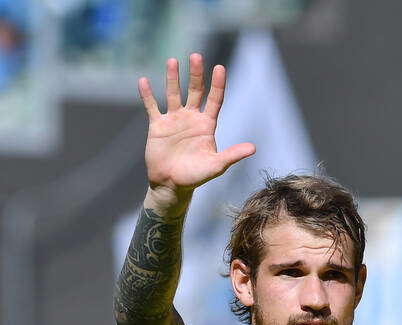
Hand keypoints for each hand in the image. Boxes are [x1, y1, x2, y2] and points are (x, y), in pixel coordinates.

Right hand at [138, 53, 255, 211]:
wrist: (171, 186)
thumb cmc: (195, 177)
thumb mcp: (216, 166)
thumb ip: (232, 155)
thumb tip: (253, 148)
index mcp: (206, 125)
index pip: (215, 100)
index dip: (218, 84)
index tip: (220, 68)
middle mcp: (191, 118)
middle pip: (195, 91)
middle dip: (196, 74)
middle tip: (197, 56)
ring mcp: (174, 120)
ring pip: (173, 93)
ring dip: (172, 78)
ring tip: (173, 61)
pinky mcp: (157, 126)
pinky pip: (152, 107)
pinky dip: (147, 95)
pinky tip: (143, 81)